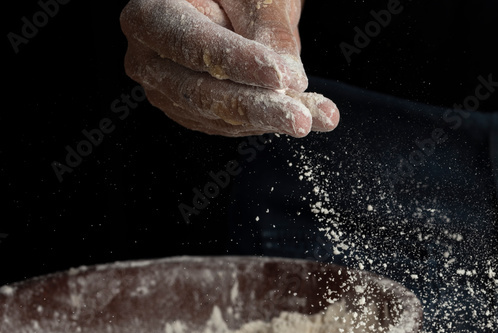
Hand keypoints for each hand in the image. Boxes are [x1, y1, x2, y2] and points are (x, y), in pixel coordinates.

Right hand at [121, 0, 338, 136]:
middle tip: (300, 118)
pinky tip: (308, 115)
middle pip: (202, 93)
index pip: (192, 45)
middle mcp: (150, 59)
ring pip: (221, 117)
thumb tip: (291, 81)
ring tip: (317, 116)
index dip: (238, 63)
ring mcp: (169, 91)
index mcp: (149, 16)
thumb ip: (271, 34)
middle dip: (258, 107)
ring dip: (273, 120)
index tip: (280, 76)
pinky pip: (234, 125)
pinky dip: (273, 122)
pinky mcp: (194, 113)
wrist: (227, 4)